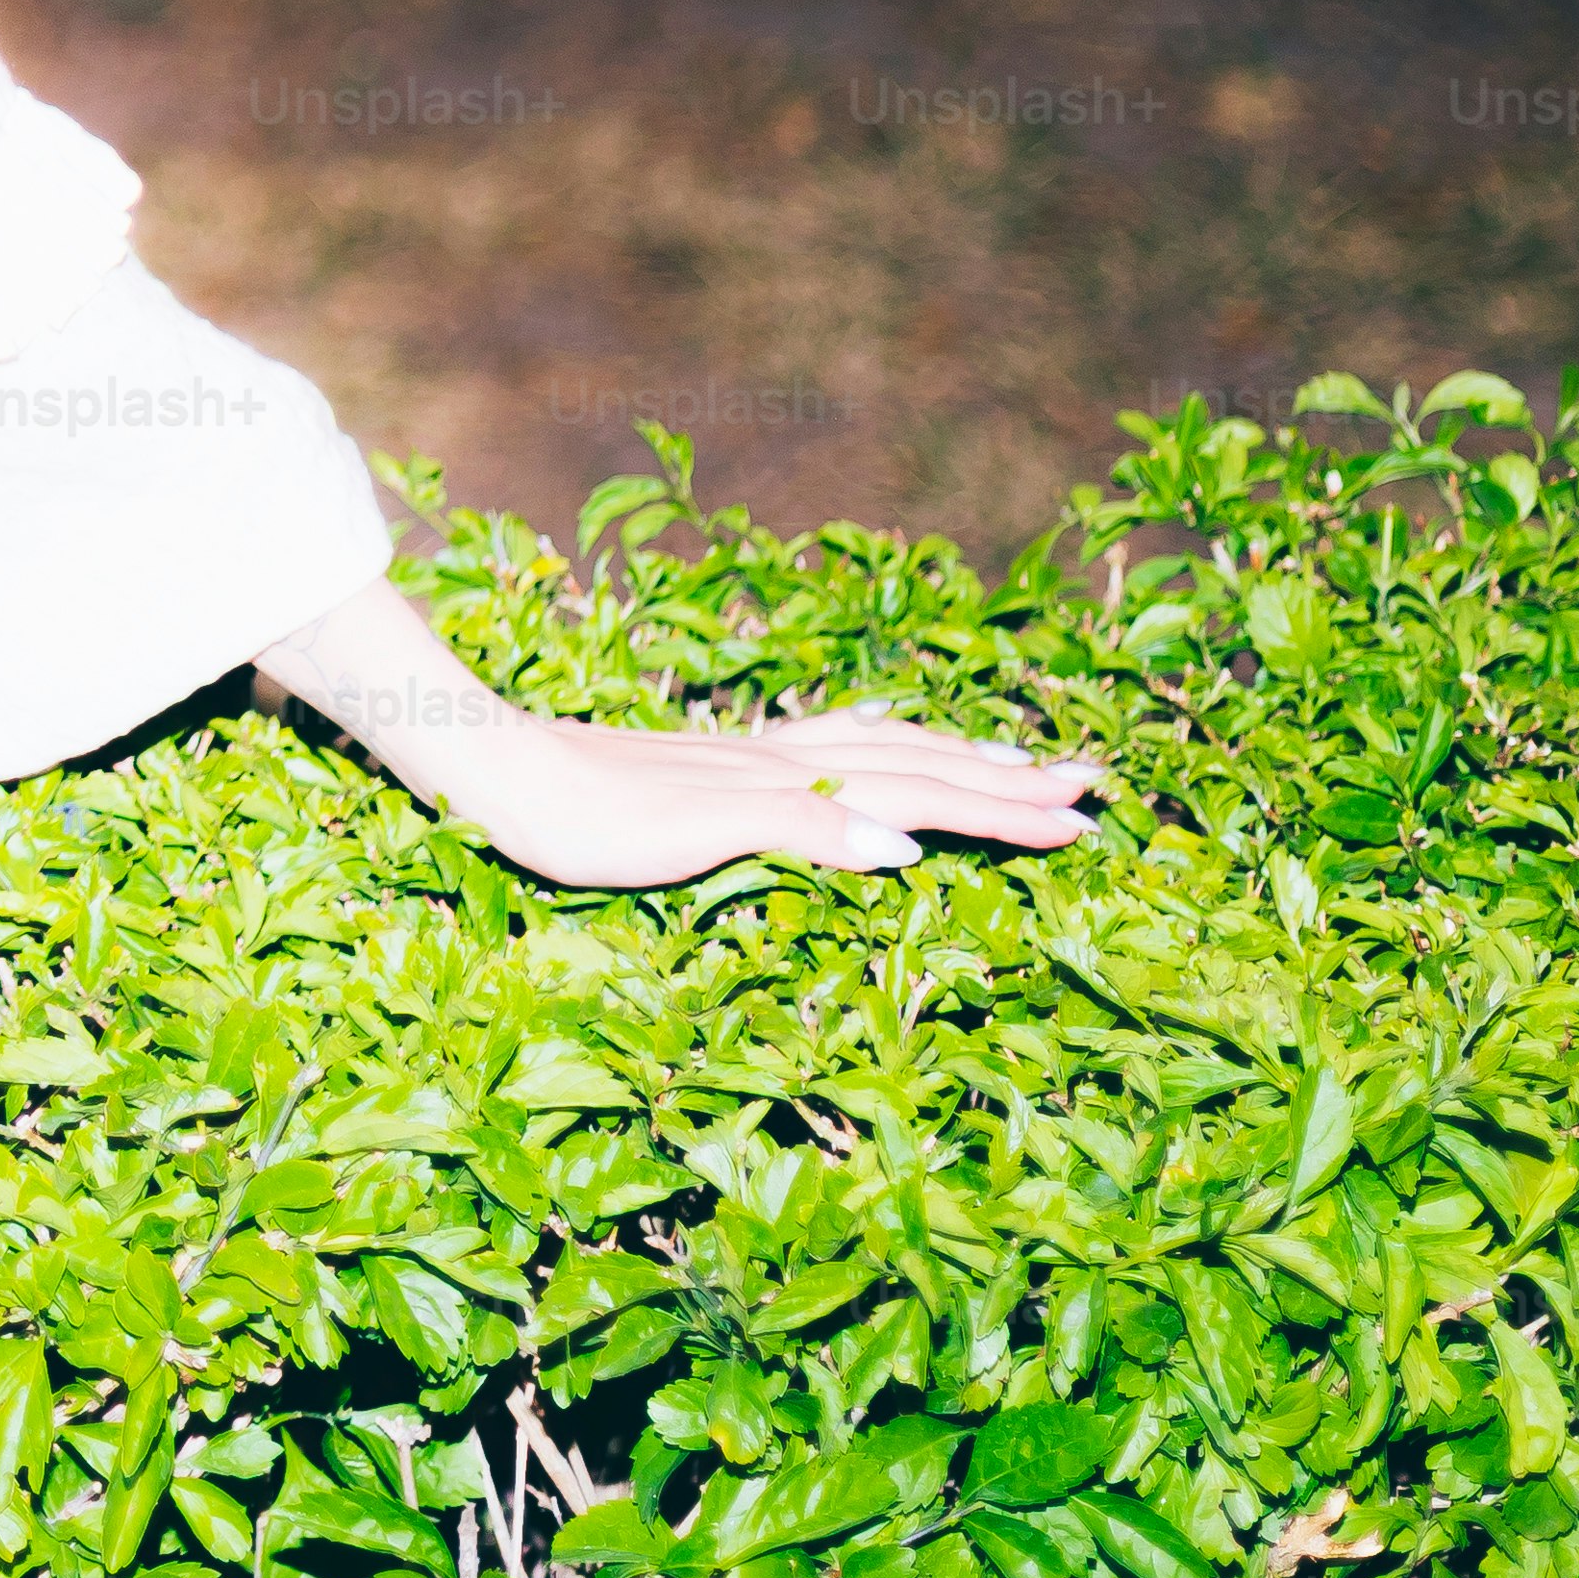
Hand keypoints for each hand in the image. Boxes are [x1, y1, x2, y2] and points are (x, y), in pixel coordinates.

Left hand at [445, 697, 1107, 889]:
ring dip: (948, 755)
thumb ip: (801, 830)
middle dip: (1000, 777)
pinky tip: (873, 732)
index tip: (1082, 815)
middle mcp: (776, 759)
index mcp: (786, 780)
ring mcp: (744, 758)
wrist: (492, 767)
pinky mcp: (708, 764)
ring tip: (1011, 758)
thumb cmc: (583, 816)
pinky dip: (870, 740)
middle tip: (1086, 783)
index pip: (919, 791)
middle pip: (911, 761)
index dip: (1000, 806)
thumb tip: (911, 845)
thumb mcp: (693, 835)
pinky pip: (817, 742)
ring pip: (873, 748)